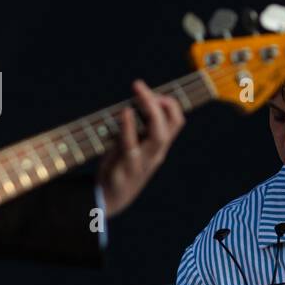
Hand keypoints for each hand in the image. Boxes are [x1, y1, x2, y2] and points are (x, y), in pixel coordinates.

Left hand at [97, 80, 185, 216]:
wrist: (108, 199)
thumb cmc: (119, 166)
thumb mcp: (131, 144)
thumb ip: (136, 125)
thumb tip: (134, 99)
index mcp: (158, 146)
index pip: (176, 121)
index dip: (168, 103)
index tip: (150, 91)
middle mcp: (155, 153)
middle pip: (170, 126)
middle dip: (160, 102)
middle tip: (140, 85)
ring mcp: (143, 162)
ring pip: (158, 136)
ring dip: (150, 110)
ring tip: (138, 92)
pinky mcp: (126, 170)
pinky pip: (131, 147)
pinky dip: (129, 127)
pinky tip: (125, 112)